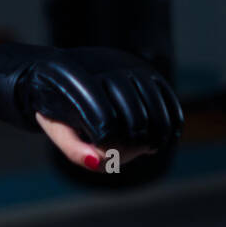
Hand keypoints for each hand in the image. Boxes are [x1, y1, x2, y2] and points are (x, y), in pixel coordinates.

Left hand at [0, 43, 183, 171]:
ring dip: (153, 135)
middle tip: (121, 156)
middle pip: (131, 113)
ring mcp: (126, 64)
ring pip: (152, 105)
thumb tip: (97, 162)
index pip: (100, 114)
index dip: (106, 141)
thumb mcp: (55, 128)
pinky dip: (169, 122)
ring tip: (144, 149)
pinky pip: (167, 98)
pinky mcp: (145, 69)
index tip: (103, 156)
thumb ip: (72, 147)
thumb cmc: (57, 106)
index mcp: (68, 76)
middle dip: (130, 143)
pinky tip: (163, 141)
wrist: (63, 72)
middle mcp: (101, 63)